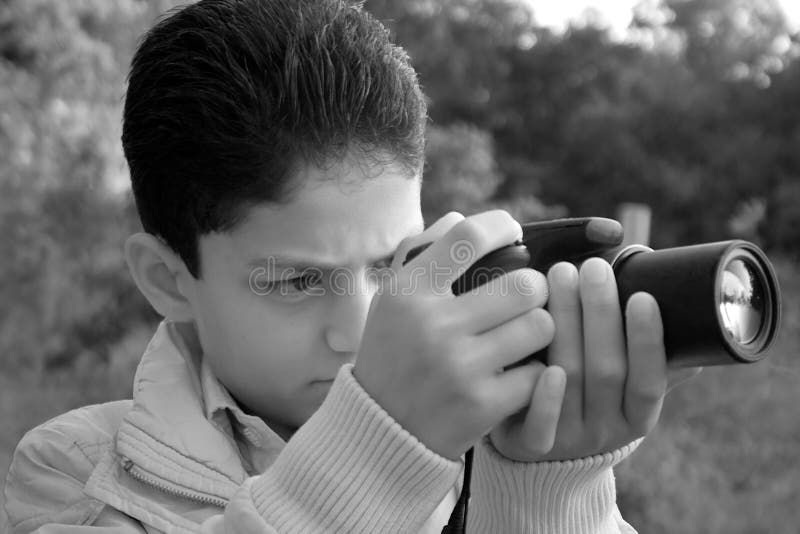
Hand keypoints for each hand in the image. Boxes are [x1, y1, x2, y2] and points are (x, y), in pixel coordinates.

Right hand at [354, 210, 553, 459]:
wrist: (381, 431)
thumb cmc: (394, 355)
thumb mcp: (392, 302)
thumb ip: (424, 255)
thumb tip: (464, 218)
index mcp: (406, 292)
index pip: (467, 237)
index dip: (501, 226)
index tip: (513, 232)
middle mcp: (431, 324)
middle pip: (525, 284)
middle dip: (535, 290)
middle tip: (526, 301)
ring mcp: (457, 366)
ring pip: (540, 326)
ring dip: (538, 331)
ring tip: (521, 339)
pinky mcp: (480, 405)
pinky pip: (538, 373)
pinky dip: (532, 375)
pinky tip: (512, 377)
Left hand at [491, 258, 690, 461]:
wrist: (540, 452)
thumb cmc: (588, 398)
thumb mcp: (624, 386)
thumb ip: (651, 358)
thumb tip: (694, 314)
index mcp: (638, 415)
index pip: (649, 381)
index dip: (648, 342)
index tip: (643, 296)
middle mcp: (607, 430)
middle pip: (607, 371)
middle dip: (601, 314)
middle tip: (594, 267)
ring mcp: (569, 438)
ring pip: (570, 379)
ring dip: (566, 322)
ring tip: (561, 275)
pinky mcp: (532, 446)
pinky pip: (540, 428)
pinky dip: (545, 395)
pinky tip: (542, 356)